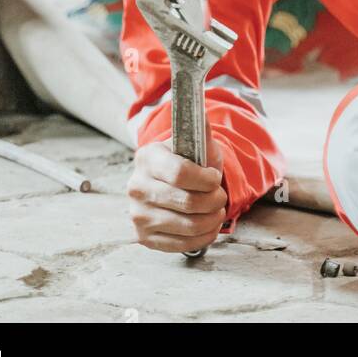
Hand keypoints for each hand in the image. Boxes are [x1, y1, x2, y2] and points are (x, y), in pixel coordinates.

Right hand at [127, 123, 228, 252]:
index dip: (205, 179)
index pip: (180, 173)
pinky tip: (209, 225)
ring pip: (187, 225)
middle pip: (187, 202)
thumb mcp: (193, 142)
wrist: (167, 182)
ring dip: (212, 219)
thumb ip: (200, 129)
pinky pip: (182, 244)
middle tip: (221, 196)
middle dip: (214, 200)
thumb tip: (202, 112)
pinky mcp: (145, 237)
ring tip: (218, 210)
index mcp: (147, 158)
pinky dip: (203, 236)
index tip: (216, 177)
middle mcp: (136, 187)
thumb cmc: (185, 161)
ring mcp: (138, 214)